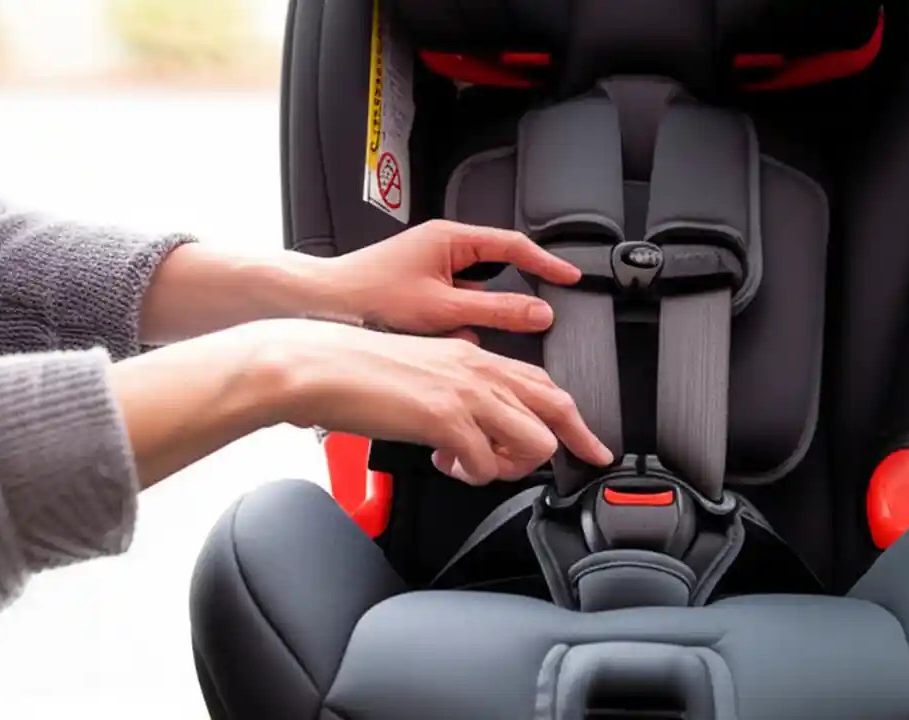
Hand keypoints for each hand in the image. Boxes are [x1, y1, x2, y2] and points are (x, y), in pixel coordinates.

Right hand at [262, 319, 612, 483]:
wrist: (320, 365)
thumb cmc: (358, 370)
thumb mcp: (424, 370)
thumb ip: (458, 391)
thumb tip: (478, 428)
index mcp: (475, 355)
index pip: (544, 383)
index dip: (574, 417)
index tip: (589, 441)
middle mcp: (479, 369)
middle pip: (557, 407)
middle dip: (578, 442)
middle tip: (586, 463)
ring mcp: (466, 393)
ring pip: (533, 442)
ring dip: (511, 465)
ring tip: (476, 465)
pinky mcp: (447, 419)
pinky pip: (486, 465)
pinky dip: (470, 474)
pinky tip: (443, 463)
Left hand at [325, 219, 580, 336]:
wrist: (320, 308)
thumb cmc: (368, 297)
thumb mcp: (442, 308)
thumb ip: (496, 311)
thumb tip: (538, 313)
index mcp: (451, 239)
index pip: (514, 245)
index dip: (546, 263)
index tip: (571, 278)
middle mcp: (443, 248)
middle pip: (497, 271)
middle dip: (507, 298)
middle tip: (534, 314)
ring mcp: (431, 270)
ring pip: (474, 296)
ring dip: (475, 318)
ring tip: (459, 332)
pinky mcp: (421, 292)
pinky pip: (454, 309)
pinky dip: (455, 326)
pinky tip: (439, 340)